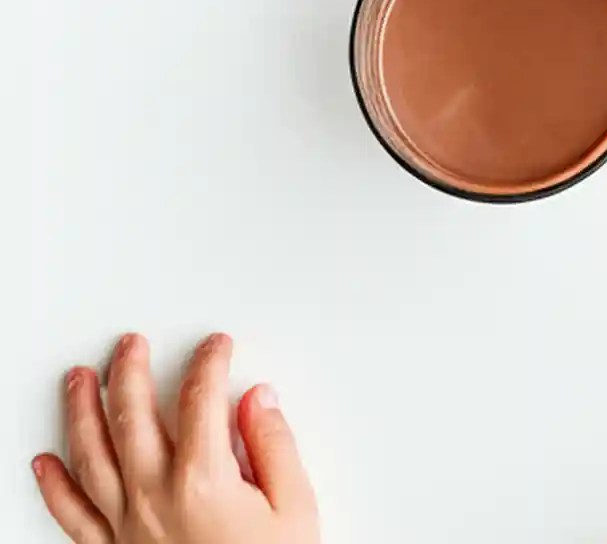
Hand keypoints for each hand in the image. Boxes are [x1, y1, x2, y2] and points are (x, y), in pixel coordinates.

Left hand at [31, 334, 319, 543]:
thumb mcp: (296, 508)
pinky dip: (53, 483)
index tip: (216, 347)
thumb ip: (275, 448)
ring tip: (79, 379)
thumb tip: (258, 401)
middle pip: (132, 415)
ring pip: (90, 453)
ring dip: (81, 410)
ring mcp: (126, 524)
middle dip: (131, 370)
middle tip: (131, 345)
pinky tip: (46, 460)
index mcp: (204, 478)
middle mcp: (154, 495)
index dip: (208, 363)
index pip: (201, 399)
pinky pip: (70, 512)